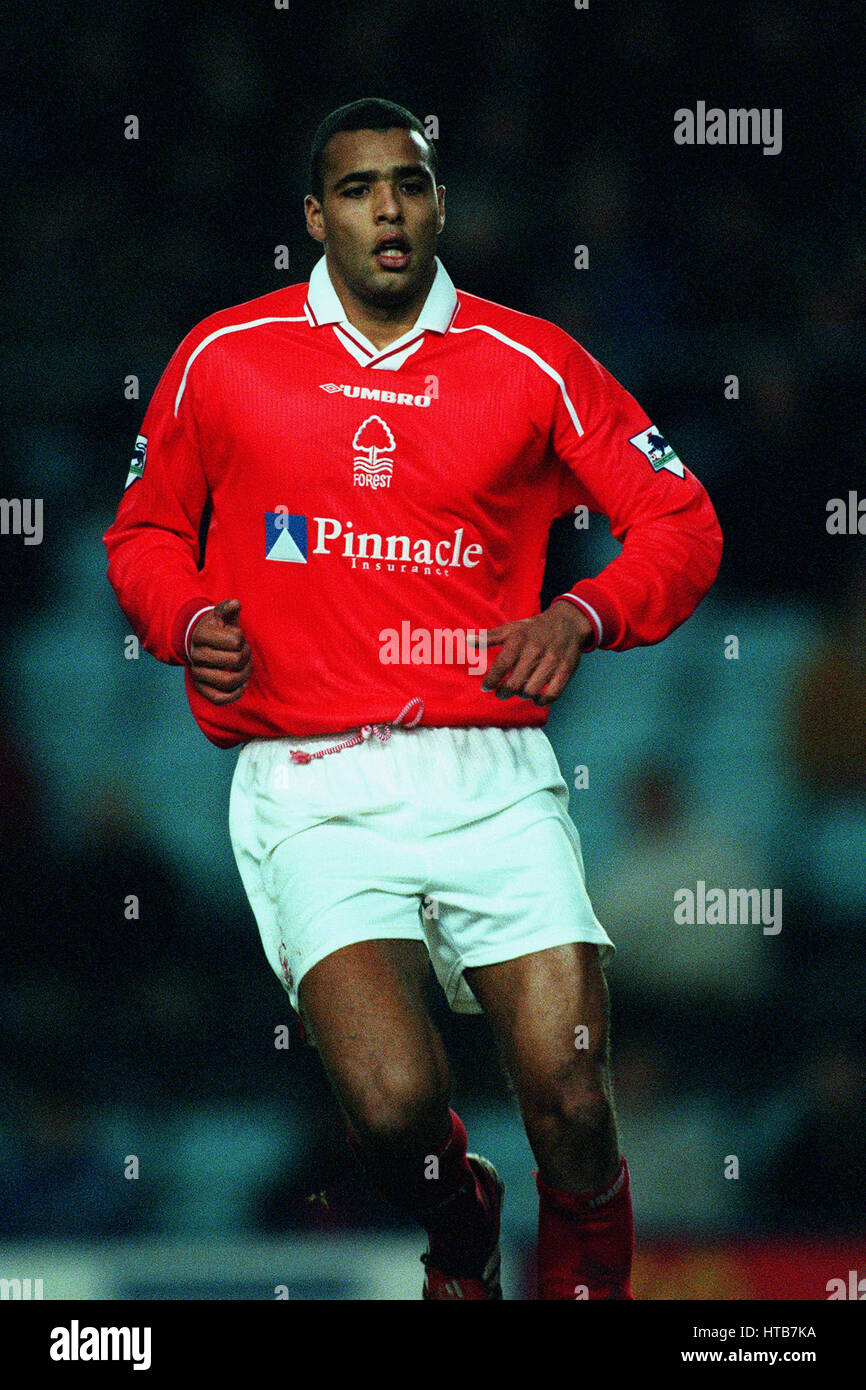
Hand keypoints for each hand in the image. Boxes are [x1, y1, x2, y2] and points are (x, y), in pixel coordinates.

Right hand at [188, 598, 251, 704]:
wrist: (198, 643)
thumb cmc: (215, 628)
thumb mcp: (220, 615)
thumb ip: (227, 608)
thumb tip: (236, 604)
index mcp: (201, 635)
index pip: (235, 640)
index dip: (242, 639)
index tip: (239, 637)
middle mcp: (197, 655)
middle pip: (235, 661)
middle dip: (247, 656)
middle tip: (245, 652)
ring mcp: (197, 673)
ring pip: (229, 681)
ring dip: (245, 674)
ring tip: (246, 667)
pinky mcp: (201, 688)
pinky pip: (219, 698)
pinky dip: (235, 694)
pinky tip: (242, 684)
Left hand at [474, 601, 593, 705]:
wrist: (567, 623)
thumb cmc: (533, 629)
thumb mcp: (511, 628)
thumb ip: (488, 637)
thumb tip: (466, 640)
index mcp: (519, 640)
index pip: (500, 666)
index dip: (490, 681)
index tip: (486, 686)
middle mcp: (535, 651)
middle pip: (514, 684)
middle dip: (503, 693)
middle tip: (500, 693)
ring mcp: (552, 662)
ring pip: (531, 691)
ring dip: (521, 695)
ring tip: (518, 691)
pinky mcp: (566, 670)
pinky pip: (552, 694)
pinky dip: (541, 701)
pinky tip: (535, 698)